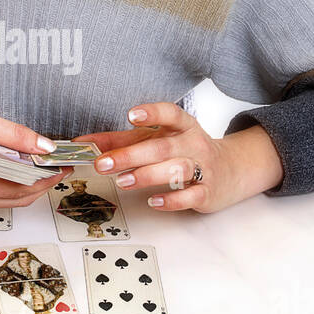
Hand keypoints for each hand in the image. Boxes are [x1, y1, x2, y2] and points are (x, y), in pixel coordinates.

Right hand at [0, 100, 71, 210]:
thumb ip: (13, 134)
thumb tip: (44, 147)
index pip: (19, 187)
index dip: (46, 176)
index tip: (63, 163)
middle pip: (17, 198)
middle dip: (43, 182)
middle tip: (61, 165)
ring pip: (9, 199)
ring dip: (30, 184)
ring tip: (47, 165)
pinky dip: (14, 184)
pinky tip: (24, 168)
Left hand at [74, 102, 282, 213]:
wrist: (229, 170)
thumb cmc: (185, 151)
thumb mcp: (155, 139)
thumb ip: (120, 140)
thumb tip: (85, 143)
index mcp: (182, 126)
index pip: (170, 114)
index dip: (152, 113)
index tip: (132, 115)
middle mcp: (193, 144)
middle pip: (163, 147)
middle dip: (131, 155)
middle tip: (104, 163)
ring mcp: (202, 168)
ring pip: (177, 169)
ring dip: (148, 175)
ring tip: (124, 181)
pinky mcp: (207, 192)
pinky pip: (190, 195)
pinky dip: (171, 199)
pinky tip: (153, 201)